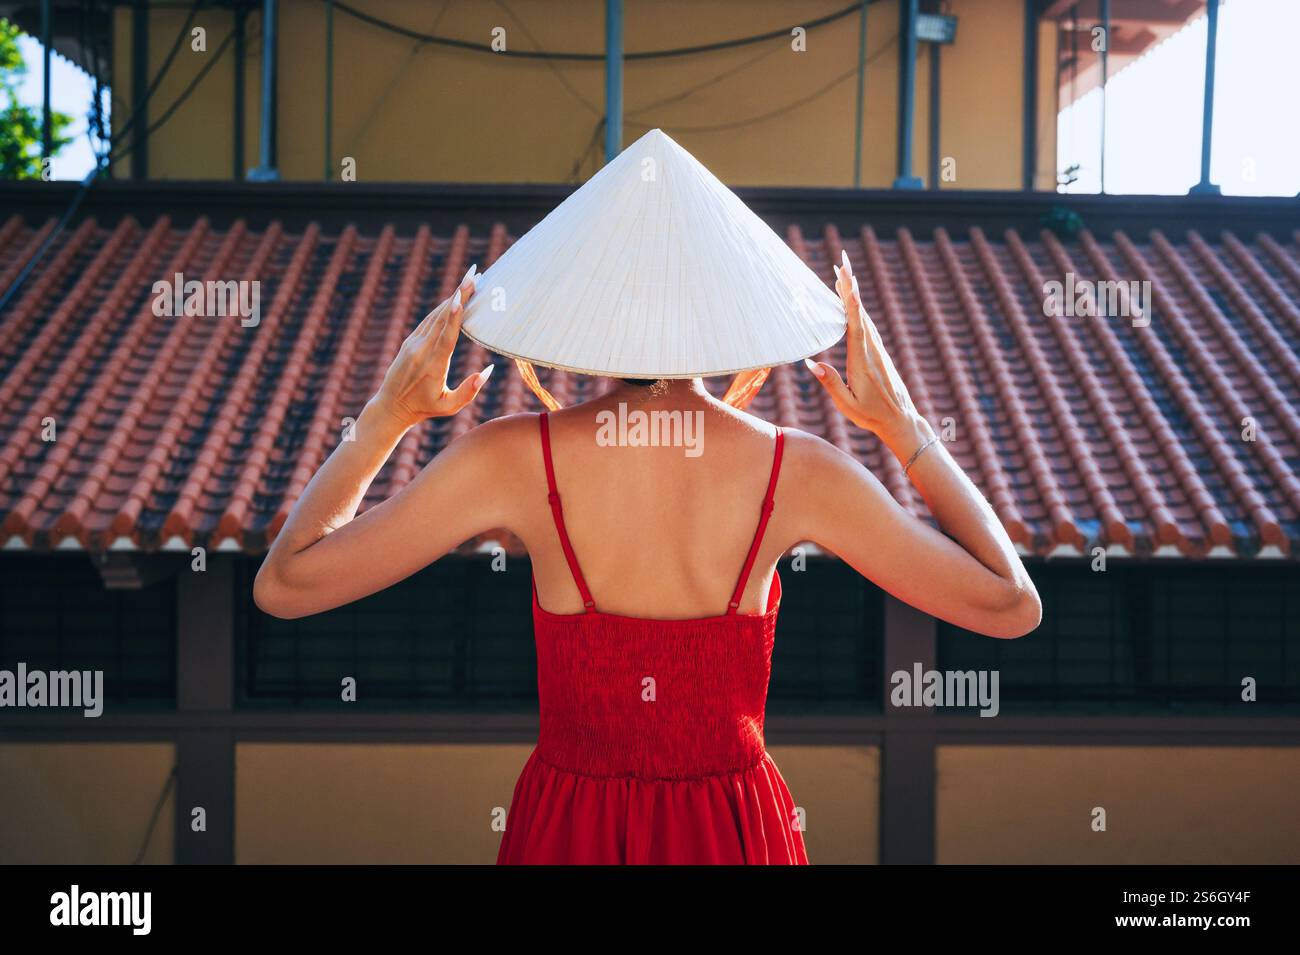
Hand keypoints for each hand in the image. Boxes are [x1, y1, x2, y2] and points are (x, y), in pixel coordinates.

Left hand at [372, 265, 492, 426]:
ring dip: (453, 297)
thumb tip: (488, 370)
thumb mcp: (449, 407)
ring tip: (470, 280)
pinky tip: (455, 297)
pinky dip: (443, 308)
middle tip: (475, 275)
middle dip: (459, 295)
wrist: (391, 406)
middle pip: (443, 317)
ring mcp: (413, 343)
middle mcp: (421, 350)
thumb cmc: (424, 408)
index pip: (446, 336)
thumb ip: (469, 391)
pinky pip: (429, 320)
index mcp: (433, 365)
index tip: (461, 296)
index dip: (455, 315)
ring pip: (435, 315)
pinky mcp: (410, 341)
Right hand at [806, 250, 927, 447]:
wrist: (900, 420)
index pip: (855, 324)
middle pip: (860, 313)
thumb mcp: (847, 404)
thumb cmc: (871, 415)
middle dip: (851, 287)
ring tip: (843, 276)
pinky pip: (867, 325)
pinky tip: (852, 304)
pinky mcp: (879, 353)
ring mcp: (878, 351)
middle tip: (842, 263)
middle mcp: (873, 351)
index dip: (851, 300)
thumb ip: (831, 382)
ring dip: (854, 296)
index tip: (846, 278)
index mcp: (863, 360)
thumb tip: (811, 362)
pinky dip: (858, 310)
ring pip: (864, 317)